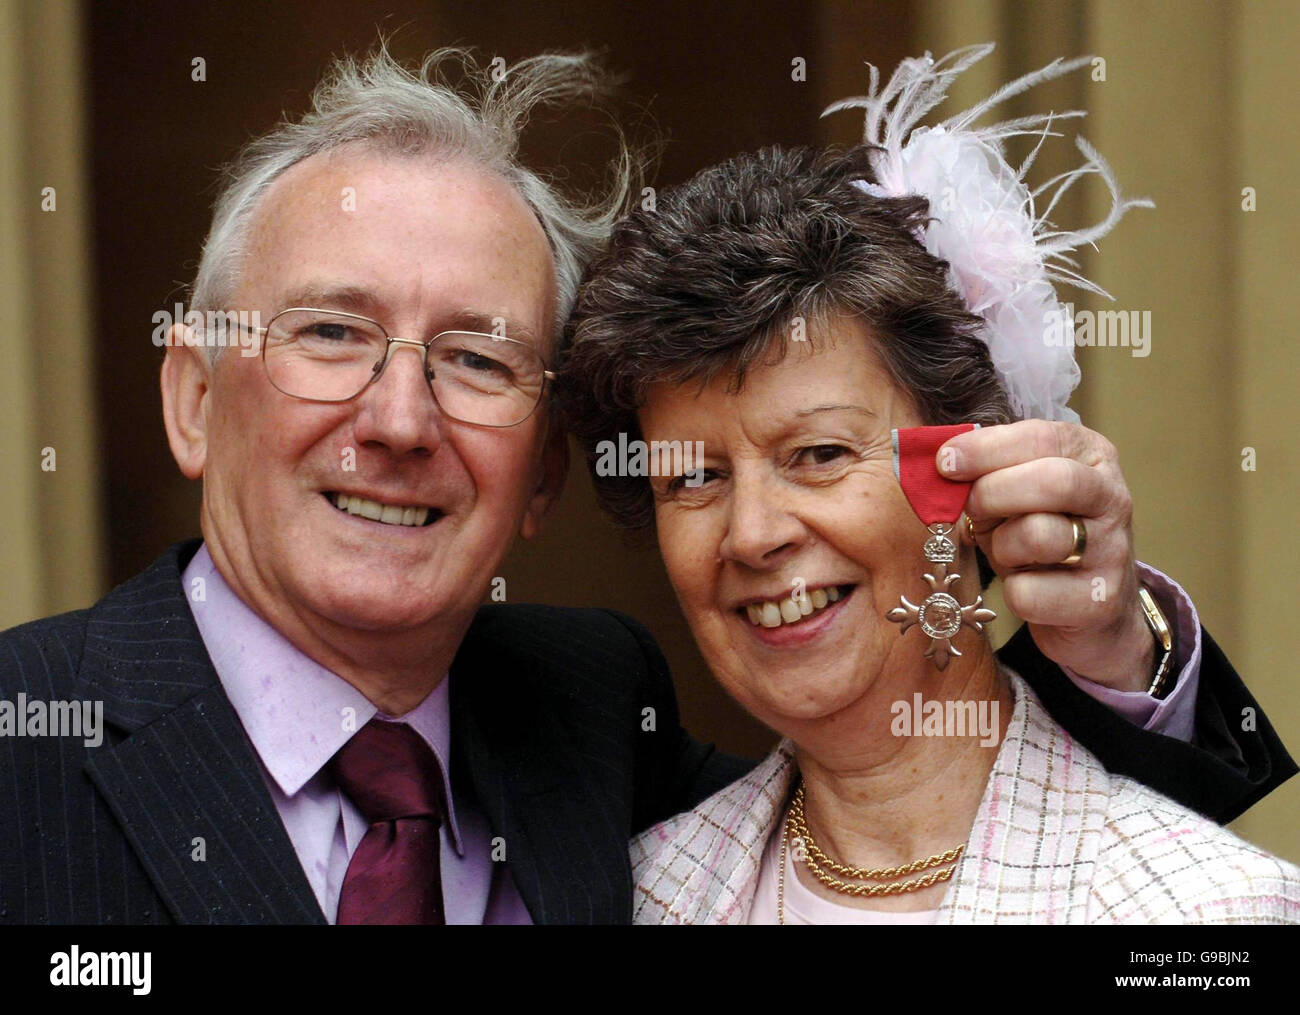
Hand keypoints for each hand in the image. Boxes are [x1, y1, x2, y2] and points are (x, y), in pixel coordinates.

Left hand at [939, 420, 1154, 691]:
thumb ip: (982, 474)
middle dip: (994, 493)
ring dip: (1002, 547)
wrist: (1088, 606)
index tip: (944, 462)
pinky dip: (1012, 593)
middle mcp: (1112, 496)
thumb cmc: (1037, 536)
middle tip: (970, 509)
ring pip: (1039, 536)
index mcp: (1089, 454)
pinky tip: (1026, 587)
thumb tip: (934, 465)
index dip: (985, 448)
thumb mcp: (1010, 496)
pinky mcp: (1101, 601)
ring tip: (1007, 552)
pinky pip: (1030, 593)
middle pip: (1053, 481)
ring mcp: (1113, 550)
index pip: (1040, 437)